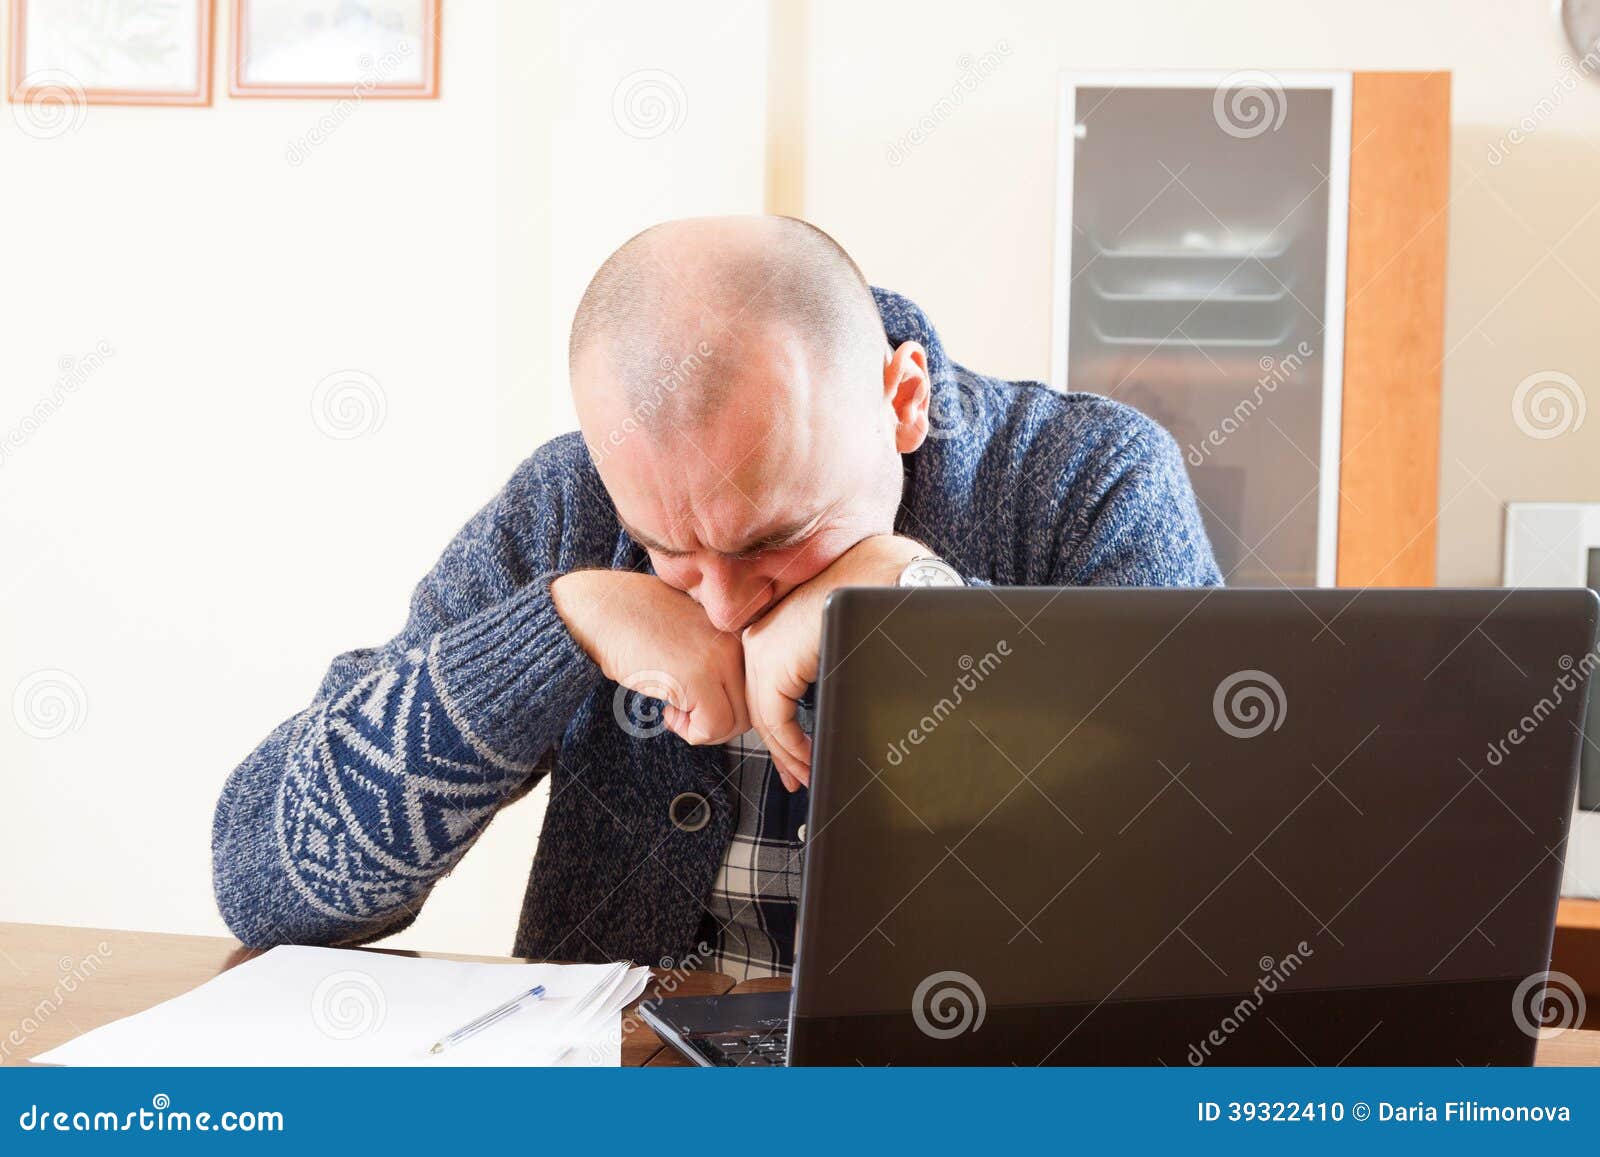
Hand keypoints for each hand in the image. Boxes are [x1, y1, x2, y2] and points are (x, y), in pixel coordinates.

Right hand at [552, 570, 748, 744]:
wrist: (602, 610)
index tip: (695, 702)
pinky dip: (689, 732)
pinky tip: (666, 711)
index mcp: (739, 632)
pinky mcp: (699, 678)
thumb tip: (732, 709)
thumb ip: (718, 662)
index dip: (725, 705)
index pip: (754, 689)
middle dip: (717, 723)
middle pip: (749, 709)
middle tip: (684, 713)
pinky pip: (712, 728)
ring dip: (703, 729)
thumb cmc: (638, 624)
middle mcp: (738, 643)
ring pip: (736, 723)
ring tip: (675, 711)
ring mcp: (721, 659)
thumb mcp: (692, 637)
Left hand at [741, 534, 928, 789]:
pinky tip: (811, 762)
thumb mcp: (842, 635)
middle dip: (781, 747)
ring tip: (809, 775)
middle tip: (797, 776)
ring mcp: (763, 650)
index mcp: (775, 628)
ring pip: (767, 718)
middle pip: (764, 706)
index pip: (769, 689)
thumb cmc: (874, 595)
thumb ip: (826, 664)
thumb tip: (836, 697)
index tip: (798, 754)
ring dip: (789, 753)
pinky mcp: (772, 665)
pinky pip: (775, 721)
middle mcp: (762, 638)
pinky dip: (792, 747)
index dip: (782, 728)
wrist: (882, 575)